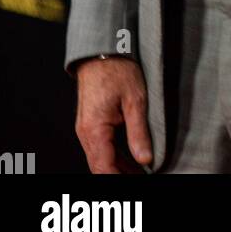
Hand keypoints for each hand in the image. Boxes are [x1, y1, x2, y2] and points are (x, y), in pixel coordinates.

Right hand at [75, 58, 152, 173]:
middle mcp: (86, 132)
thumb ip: (139, 132)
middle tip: (143, 178)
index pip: (104, 168)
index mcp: (94, 129)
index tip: (139, 182)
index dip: (121, 180)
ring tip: (141, 173)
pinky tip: (131, 160)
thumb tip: (145, 159)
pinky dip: (114, 157)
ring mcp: (86, 128)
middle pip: (100, 167)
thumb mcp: (135, 100)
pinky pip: (100, 147)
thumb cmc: (117, 69)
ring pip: (100, 158)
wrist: (102, 50)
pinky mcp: (91, 122)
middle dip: (120, 177)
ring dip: (118, 168)